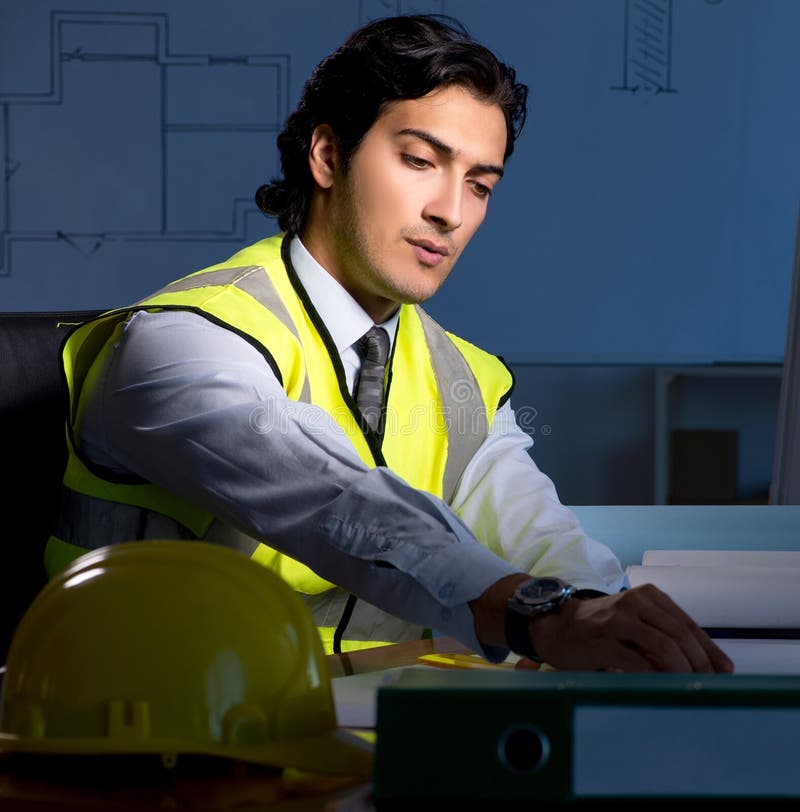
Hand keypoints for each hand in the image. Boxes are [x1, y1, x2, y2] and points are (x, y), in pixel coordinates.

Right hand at [528, 584, 734, 672]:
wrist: (556, 625)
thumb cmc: (601, 628)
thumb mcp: (635, 622)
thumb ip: (662, 636)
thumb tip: (705, 665)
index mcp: (648, 595)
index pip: (687, 623)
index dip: (709, 649)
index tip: (725, 671)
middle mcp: (634, 602)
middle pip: (679, 634)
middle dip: (700, 663)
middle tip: (710, 685)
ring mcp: (617, 620)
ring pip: (662, 646)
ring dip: (682, 671)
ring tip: (689, 688)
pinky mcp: (601, 641)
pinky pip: (636, 661)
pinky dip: (654, 677)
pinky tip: (661, 688)